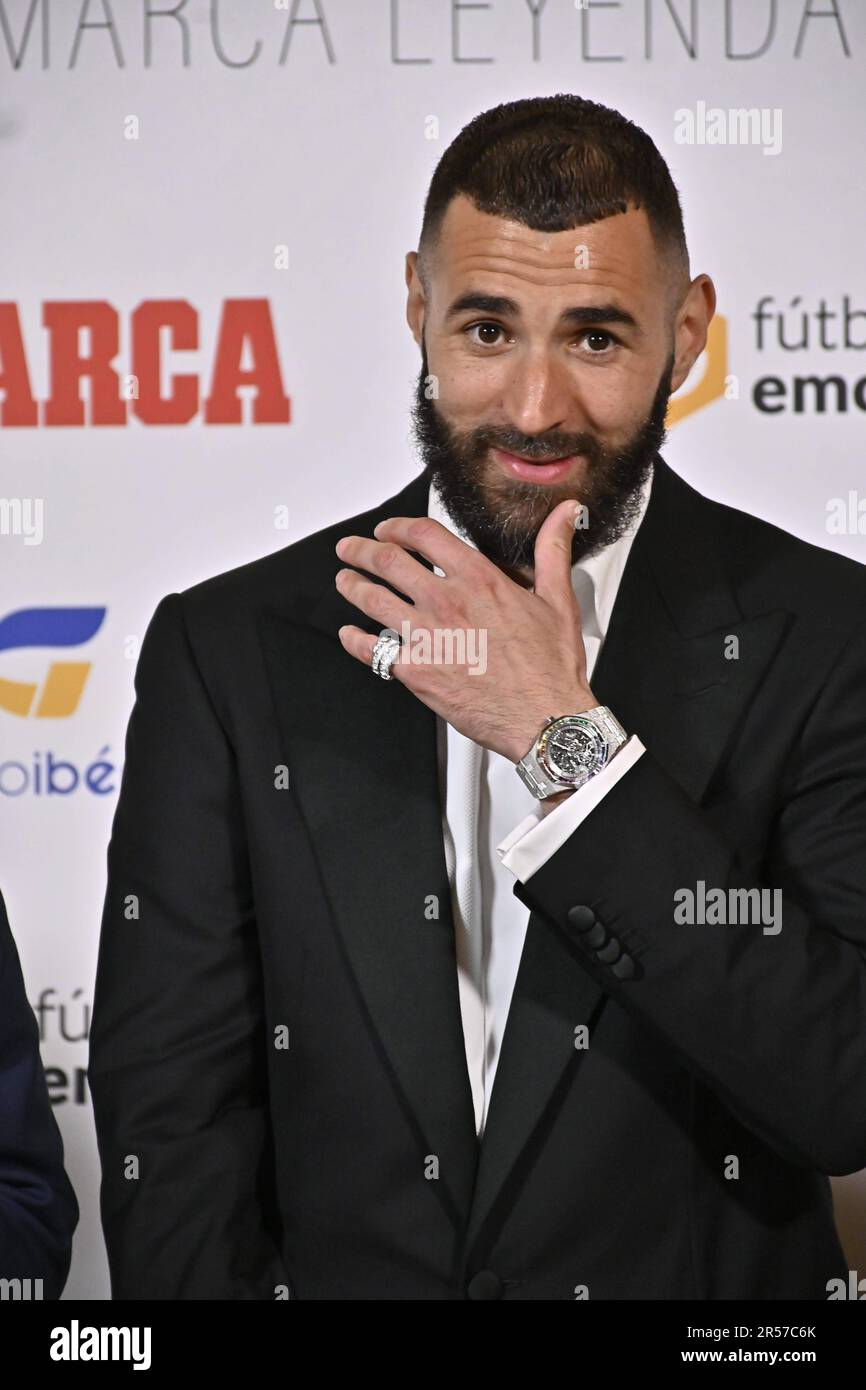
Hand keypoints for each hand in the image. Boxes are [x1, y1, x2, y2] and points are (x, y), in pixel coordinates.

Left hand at [333, 497, 597, 762]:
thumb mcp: (558, 600)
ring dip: (352, 586)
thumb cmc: (550, 668)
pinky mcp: (416, 671)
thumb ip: (553, 551)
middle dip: (362, 550)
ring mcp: (427, 636)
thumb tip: (565, 515)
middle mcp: (447, 602)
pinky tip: (349, 634)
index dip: (398, 527)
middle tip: (350, 549)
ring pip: (373, 600)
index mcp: (479, 580)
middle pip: (388, 562)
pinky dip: (354, 639)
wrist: (543, 717)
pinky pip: (371, 650)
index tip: (388, 530)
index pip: (425, 535)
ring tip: (344, 581)